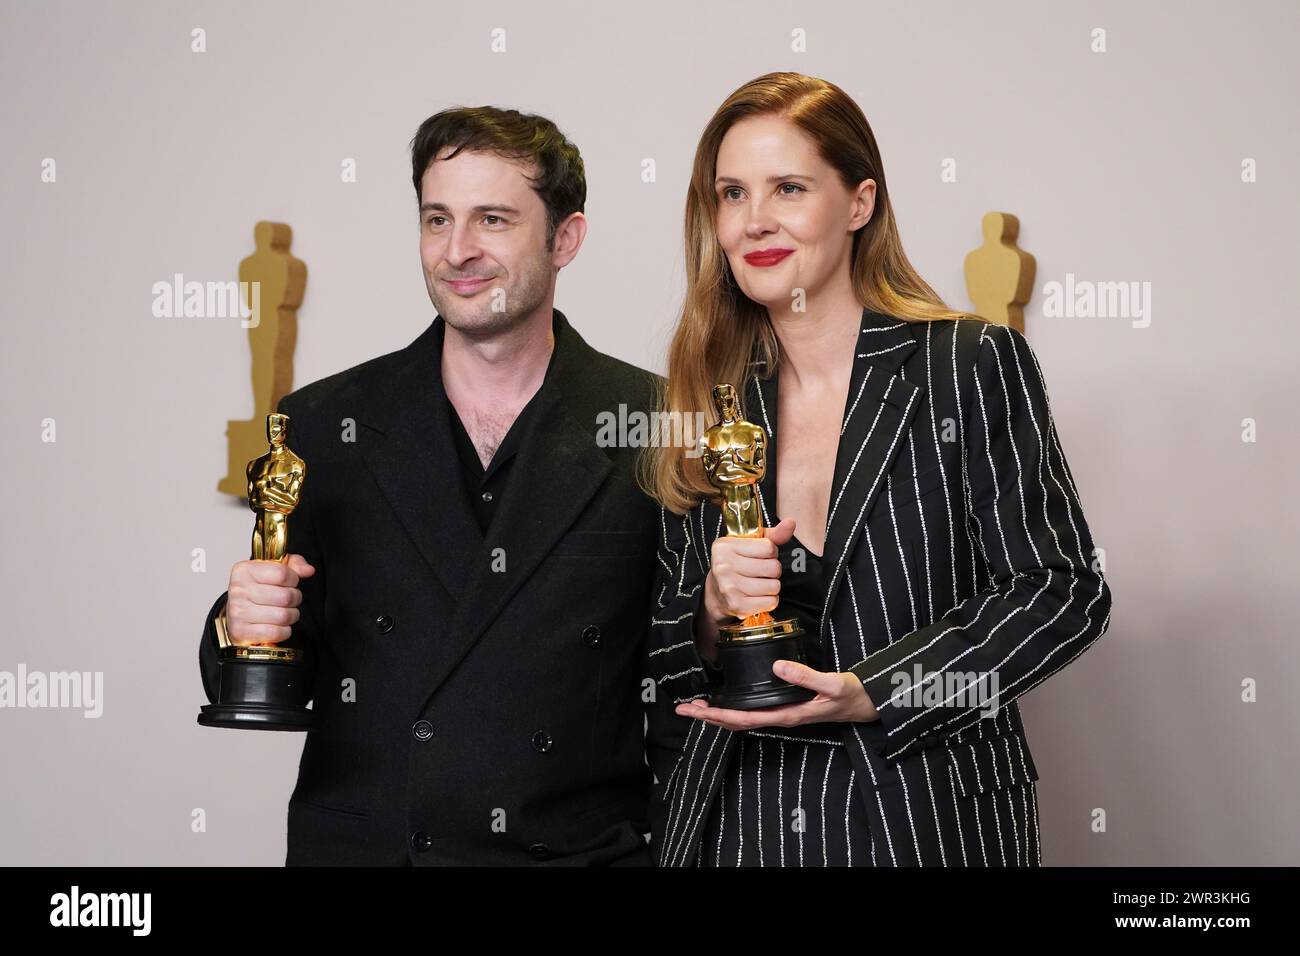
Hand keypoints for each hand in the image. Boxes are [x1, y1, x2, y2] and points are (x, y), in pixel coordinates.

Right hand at [225, 554, 315, 645]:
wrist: (236, 613)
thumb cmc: (257, 590)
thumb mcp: (274, 569)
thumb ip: (294, 564)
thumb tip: (309, 570)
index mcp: (244, 571)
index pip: (282, 573)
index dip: (293, 579)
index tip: (290, 582)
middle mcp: (238, 590)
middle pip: (285, 597)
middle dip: (295, 599)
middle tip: (290, 600)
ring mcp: (238, 612)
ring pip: (283, 616)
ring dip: (291, 616)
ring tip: (285, 612)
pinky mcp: (241, 632)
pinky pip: (276, 633)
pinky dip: (284, 631)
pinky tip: (278, 625)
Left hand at [674, 660, 878, 730]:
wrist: (869, 705)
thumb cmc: (852, 697)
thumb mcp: (832, 684)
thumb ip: (805, 676)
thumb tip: (777, 666)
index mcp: (787, 714)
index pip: (743, 719)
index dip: (716, 715)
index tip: (694, 710)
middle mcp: (781, 717)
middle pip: (736, 721)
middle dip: (708, 716)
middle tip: (682, 709)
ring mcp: (783, 713)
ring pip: (743, 717)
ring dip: (717, 713)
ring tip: (695, 706)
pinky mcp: (787, 707)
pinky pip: (754, 710)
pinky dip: (734, 707)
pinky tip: (726, 701)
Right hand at [701, 517, 794, 625]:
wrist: (716, 593)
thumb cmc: (736, 564)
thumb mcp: (749, 544)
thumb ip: (772, 534)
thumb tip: (791, 523)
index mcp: (725, 547)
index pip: (769, 548)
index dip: (771, 553)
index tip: (760, 556)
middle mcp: (724, 566)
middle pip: (774, 568)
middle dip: (773, 570)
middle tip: (760, 572)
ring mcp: (729, 588)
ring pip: (774, 586)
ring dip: (771, 586)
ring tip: (759, 584)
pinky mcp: (737, 606)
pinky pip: (771, 602)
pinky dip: (769, 600)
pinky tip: (757, 596)